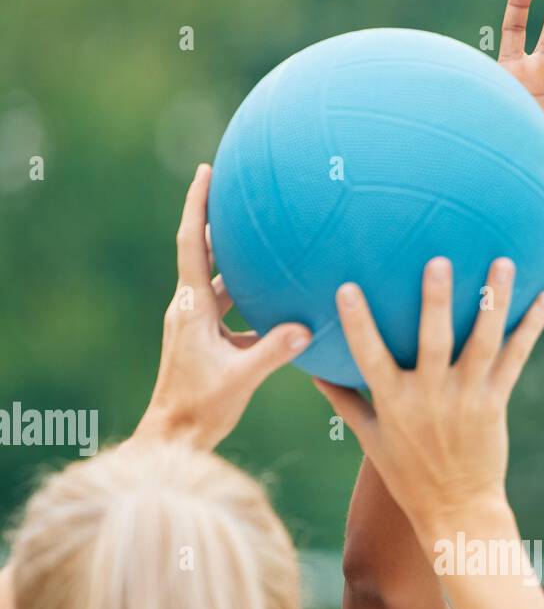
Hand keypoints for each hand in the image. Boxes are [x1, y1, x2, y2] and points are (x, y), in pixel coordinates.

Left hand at [133, 163, 312, 451]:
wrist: (175, 436)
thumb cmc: (201, 408)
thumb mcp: (241, 379)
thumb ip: (273, 352)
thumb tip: (304, 328)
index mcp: (192, 309)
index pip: (192, 244)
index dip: (198, 206)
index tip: (206, 172)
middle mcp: (190, 310)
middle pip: (203, 254)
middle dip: (219, 222)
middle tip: (239, 191)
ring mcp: (196, 325)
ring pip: (220, 283)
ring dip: (237, 262)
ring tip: (264, 239)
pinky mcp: (206, 342)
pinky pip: (231, 310)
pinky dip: (250, 299)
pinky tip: (276, 302)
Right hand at [313, 258, 543, 537]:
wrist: (457, 509)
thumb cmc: (409, 476)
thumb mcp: (371, 441)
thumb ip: (346, 402)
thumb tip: (314, 372)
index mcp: (395, 404)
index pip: (370, 357)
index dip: (358, 323)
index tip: (346, 287)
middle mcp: (431, 397)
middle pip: (434, 342)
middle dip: (435, 301)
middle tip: (437, 260)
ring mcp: (466, 399)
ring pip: (483, 343)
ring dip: (494, 301)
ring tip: (503, 262)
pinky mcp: (495, 403)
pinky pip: (515, 359)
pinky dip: (530, 328)